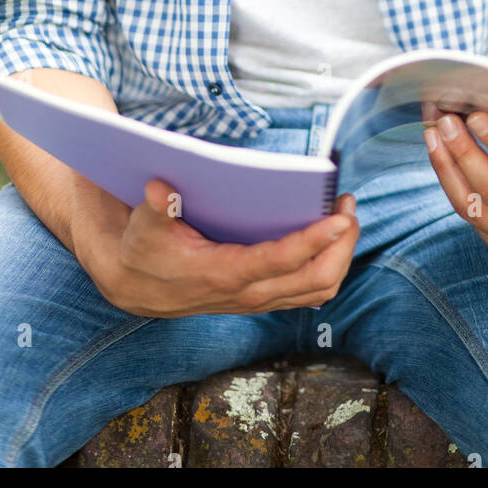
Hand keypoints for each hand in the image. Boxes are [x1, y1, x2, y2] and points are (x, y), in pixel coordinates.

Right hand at [70, 174, 358, 316]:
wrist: (138, 286)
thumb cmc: (146, 249)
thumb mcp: (143, 226)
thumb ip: (155, 208)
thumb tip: (161, 188)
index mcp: (223, 274)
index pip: (280, 261)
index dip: (314, 241)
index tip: (339, 218)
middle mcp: (247, 293)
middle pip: (314, 280)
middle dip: (340, 246)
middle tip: (348, 207)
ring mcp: (258, 299)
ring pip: (318, 289)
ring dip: (340, 256)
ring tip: (348, 218)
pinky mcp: (263, 297)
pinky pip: (309, 291)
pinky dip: (328, 266)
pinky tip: (333, 238)